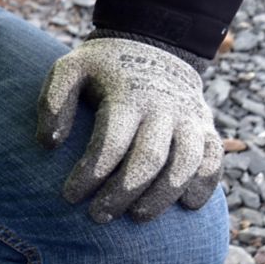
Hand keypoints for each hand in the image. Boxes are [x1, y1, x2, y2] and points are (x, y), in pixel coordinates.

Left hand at [37, 34, 221, 222]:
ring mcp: (189, 118)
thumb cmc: (102, 69)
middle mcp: (163, 108)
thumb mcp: (70, 70)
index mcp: (128, 96)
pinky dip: (205, 184)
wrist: (154, 47)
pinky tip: (187, 205)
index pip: (111, 142)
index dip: (90, 174)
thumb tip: (50, 144)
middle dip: (122, 193)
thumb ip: (53, 102)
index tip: (69, 197)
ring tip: (138, 216)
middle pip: (148, 159)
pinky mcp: (206, 127)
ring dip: (163, 196)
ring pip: (186, 164)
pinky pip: (214, 159)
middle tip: (99, 216)